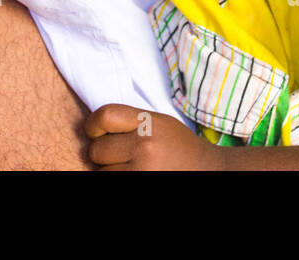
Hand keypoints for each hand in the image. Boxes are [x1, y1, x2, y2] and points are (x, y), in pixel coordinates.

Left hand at [84, 104, 225, 170]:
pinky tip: (131, 172)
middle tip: (119, 154)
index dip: (93, 125)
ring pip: (101, 171)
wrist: (206, 170)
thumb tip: (92, 128)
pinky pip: (110, 181)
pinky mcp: (140, 183)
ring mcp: (142, 169)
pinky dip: (116, 176)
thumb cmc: (178, 146)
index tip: (96, 131)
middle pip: (97, 149)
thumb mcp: (159, 122)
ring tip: (131, 165)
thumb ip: (129, 121)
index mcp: (149, 122)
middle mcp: (145, 145)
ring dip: (109, 170)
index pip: (105, 116)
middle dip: (102, 153)